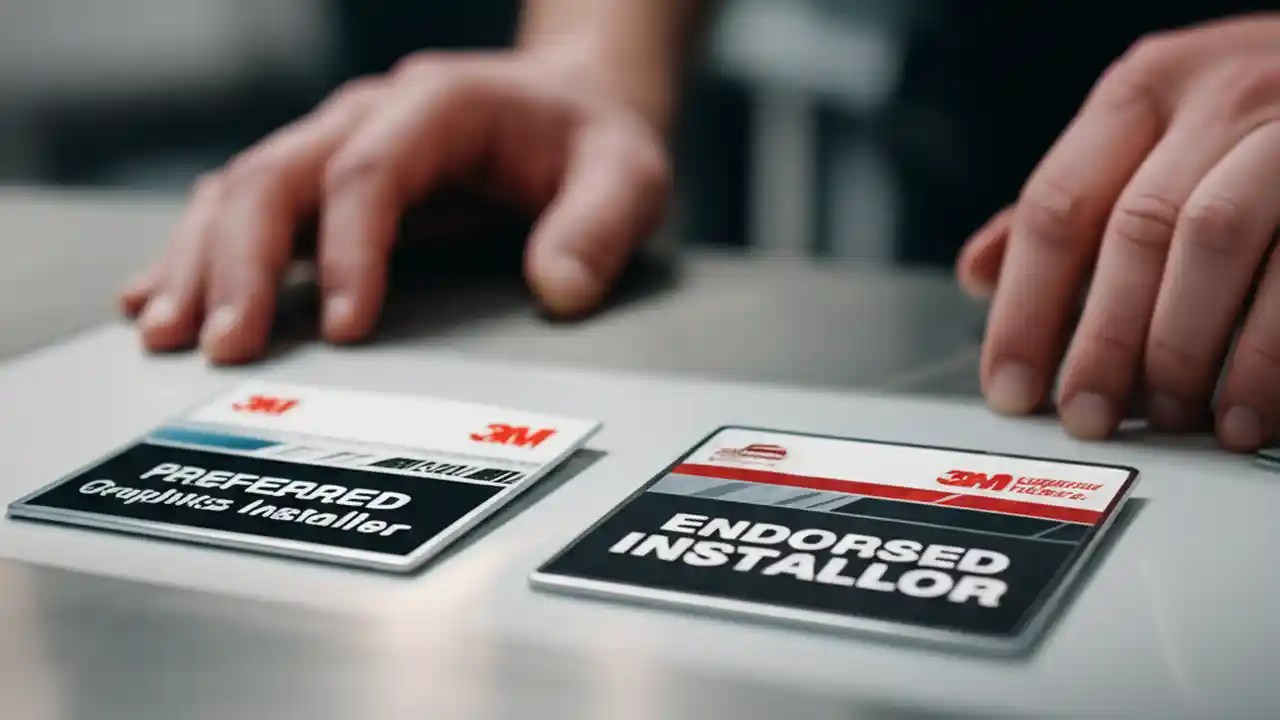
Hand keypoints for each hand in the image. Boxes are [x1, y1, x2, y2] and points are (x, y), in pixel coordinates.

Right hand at [120, 51, 670, 363]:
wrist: (573, 106)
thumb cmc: (593, 142)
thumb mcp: (627, 175)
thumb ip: (599, 228)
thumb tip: (559, 292)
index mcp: (440, 105)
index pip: (370, 173)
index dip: (347, 251)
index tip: (343, 330)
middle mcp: (373, 115)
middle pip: (278, 175)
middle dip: (240, 263)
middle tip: (223, 347)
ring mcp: (339, 142)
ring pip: (243, 188)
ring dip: (200, 261)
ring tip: (167, 333)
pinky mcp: (326, 177)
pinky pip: (244, 205)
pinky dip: (200, 253)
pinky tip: (161, 298)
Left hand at [957, 14, 1279, 450]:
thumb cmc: (1249, 120)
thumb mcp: (1154, 132)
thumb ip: (1072, 205)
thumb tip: (979, 274)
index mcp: (1144, 92)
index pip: (1058, 208)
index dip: (1024, 310)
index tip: (1009, 388)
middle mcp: (1221, 99)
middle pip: (1136, 230)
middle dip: (1103, 340)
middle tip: (1087, 416)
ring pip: (1218, 243)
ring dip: (1186, 348)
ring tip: (1168, 418)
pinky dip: (1268, 355)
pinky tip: (1246, 410)